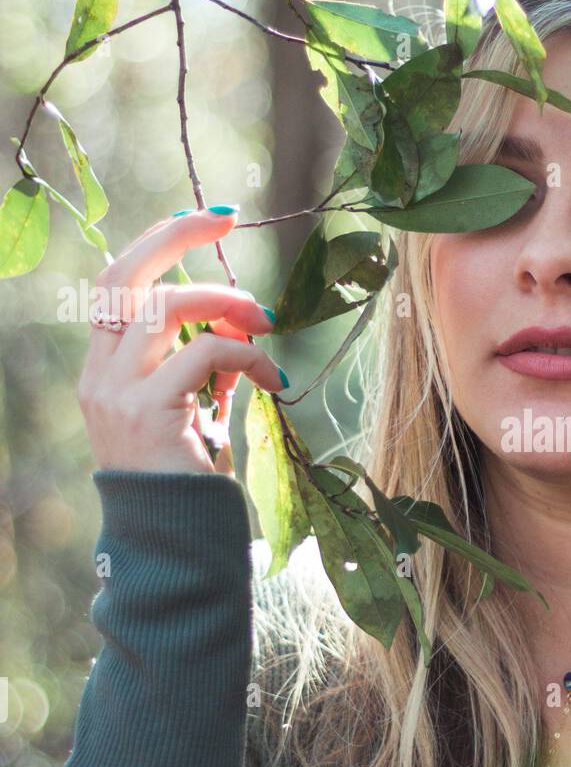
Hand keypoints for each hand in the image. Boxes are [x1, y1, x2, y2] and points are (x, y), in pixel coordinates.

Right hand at [77, 206, 285, 475]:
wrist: (176, 546)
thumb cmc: (188, 484)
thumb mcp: (189, 413)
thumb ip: (198, 368)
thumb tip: (241, 326)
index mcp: (101, 370)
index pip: (114, 285)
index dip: (156, 246)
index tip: (203, 223)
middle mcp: (98, 375)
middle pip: (123, 276)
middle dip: (174, 237)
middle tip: (225, 221)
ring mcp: (117, 392)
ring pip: (167, 306)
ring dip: (227, 304)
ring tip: (266, 324)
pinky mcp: (150, 410)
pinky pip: (207, 353)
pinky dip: (250, 356)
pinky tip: (275, 378)